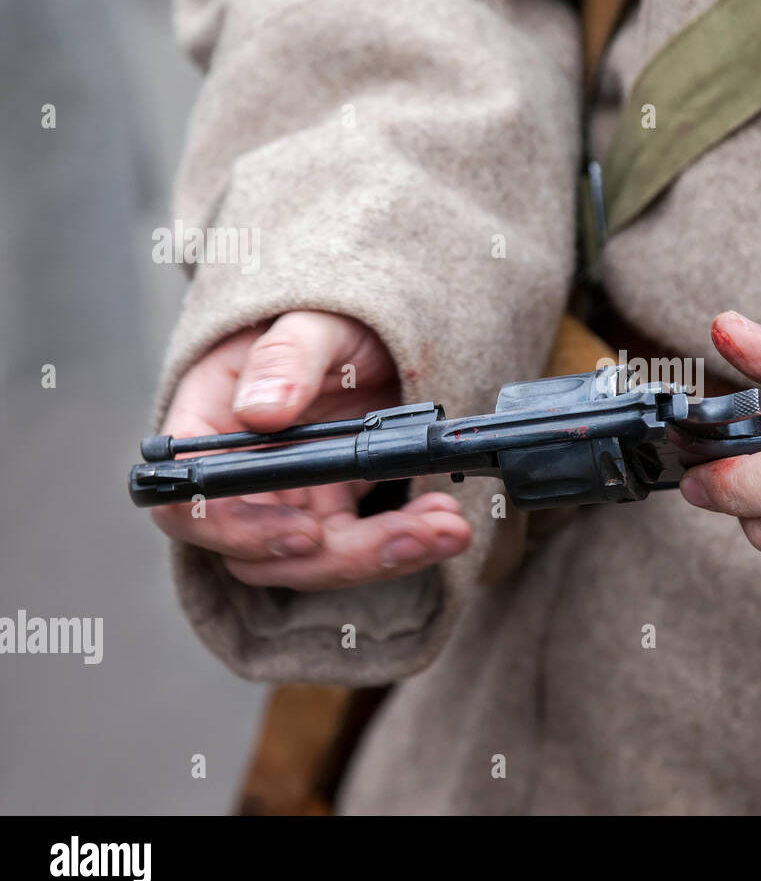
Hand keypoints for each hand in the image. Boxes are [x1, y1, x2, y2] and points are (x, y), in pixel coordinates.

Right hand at [151, 311, 470, 589]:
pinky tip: (445, 522)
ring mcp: (284, 502)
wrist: (366, 336)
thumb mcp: (311, 322)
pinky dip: (405, 542)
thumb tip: (261, 411)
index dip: (242, 531)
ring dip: (386, 555)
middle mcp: (237, 480)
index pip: (191, 504)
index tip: (308, 531)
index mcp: (207, 429)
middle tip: (419, 534)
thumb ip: (286, 357)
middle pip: (263, 553)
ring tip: (449, 527)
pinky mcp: (330, 512)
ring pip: (319, 561)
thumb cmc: (324, 319)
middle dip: (346, 556)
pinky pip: (359, 549)